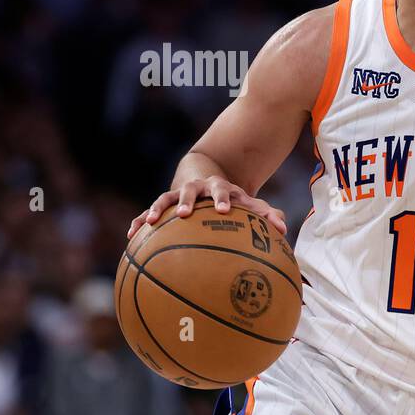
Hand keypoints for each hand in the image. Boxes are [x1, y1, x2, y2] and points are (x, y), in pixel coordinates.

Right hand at [128, 175, 287, 239]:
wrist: (205, 179)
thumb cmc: (232, 200)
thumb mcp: (249, 204)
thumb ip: (266, 216)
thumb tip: (283, 229)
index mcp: (219, 188)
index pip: (223, 191)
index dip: (223, 199)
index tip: (225, 210)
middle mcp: (197, 188)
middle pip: (190, 190)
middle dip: (187, 200)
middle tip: (186, 212)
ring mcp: (177, 194)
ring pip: (165, 198)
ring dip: (159, 209)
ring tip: (151, 222)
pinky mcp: (164, 204)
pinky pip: (148, 212)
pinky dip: (140, 221)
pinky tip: (131, 235)